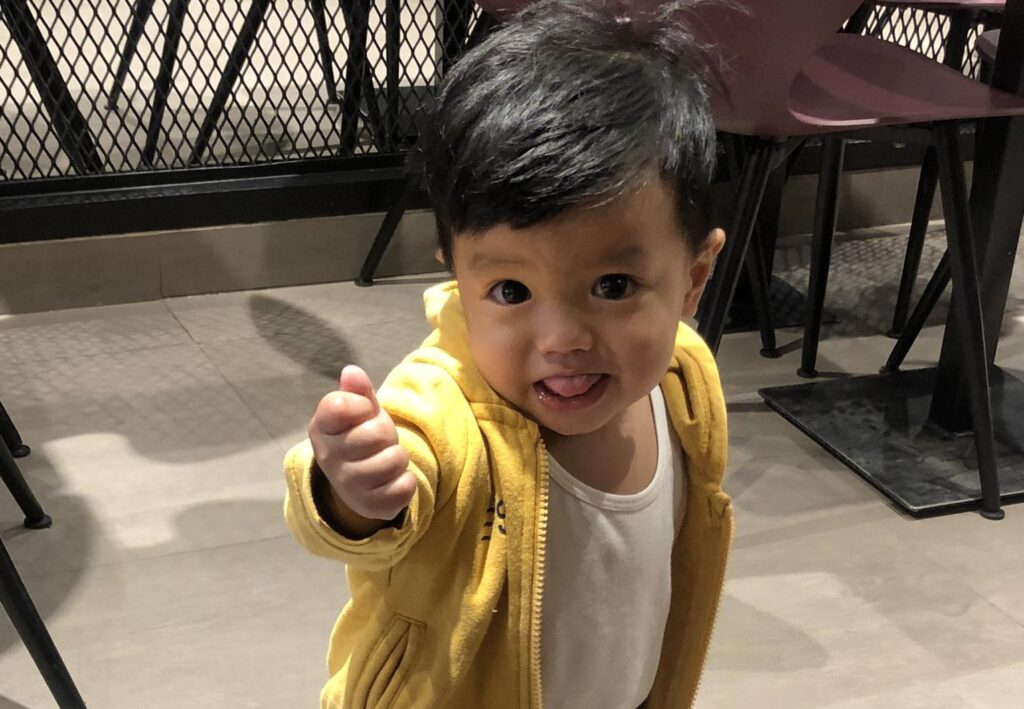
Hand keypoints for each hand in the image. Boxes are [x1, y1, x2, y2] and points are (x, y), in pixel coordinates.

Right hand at [309, 365, 414, 521]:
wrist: (356, 481)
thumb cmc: (358, 435)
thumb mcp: (358, 410)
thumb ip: (357, 390)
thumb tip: (352, 371)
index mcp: (321, 428)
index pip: (339, 406)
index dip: (361, 405)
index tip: (363, 412)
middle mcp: (329, 458)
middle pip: (378, 433)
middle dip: (387, 433)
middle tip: (379, 440)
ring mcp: (348, 485)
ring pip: (395, 459)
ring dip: (397, 457)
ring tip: (384, 459)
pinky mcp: (370, 506)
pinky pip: (404, 486)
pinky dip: (405, 481)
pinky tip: (391, 480)